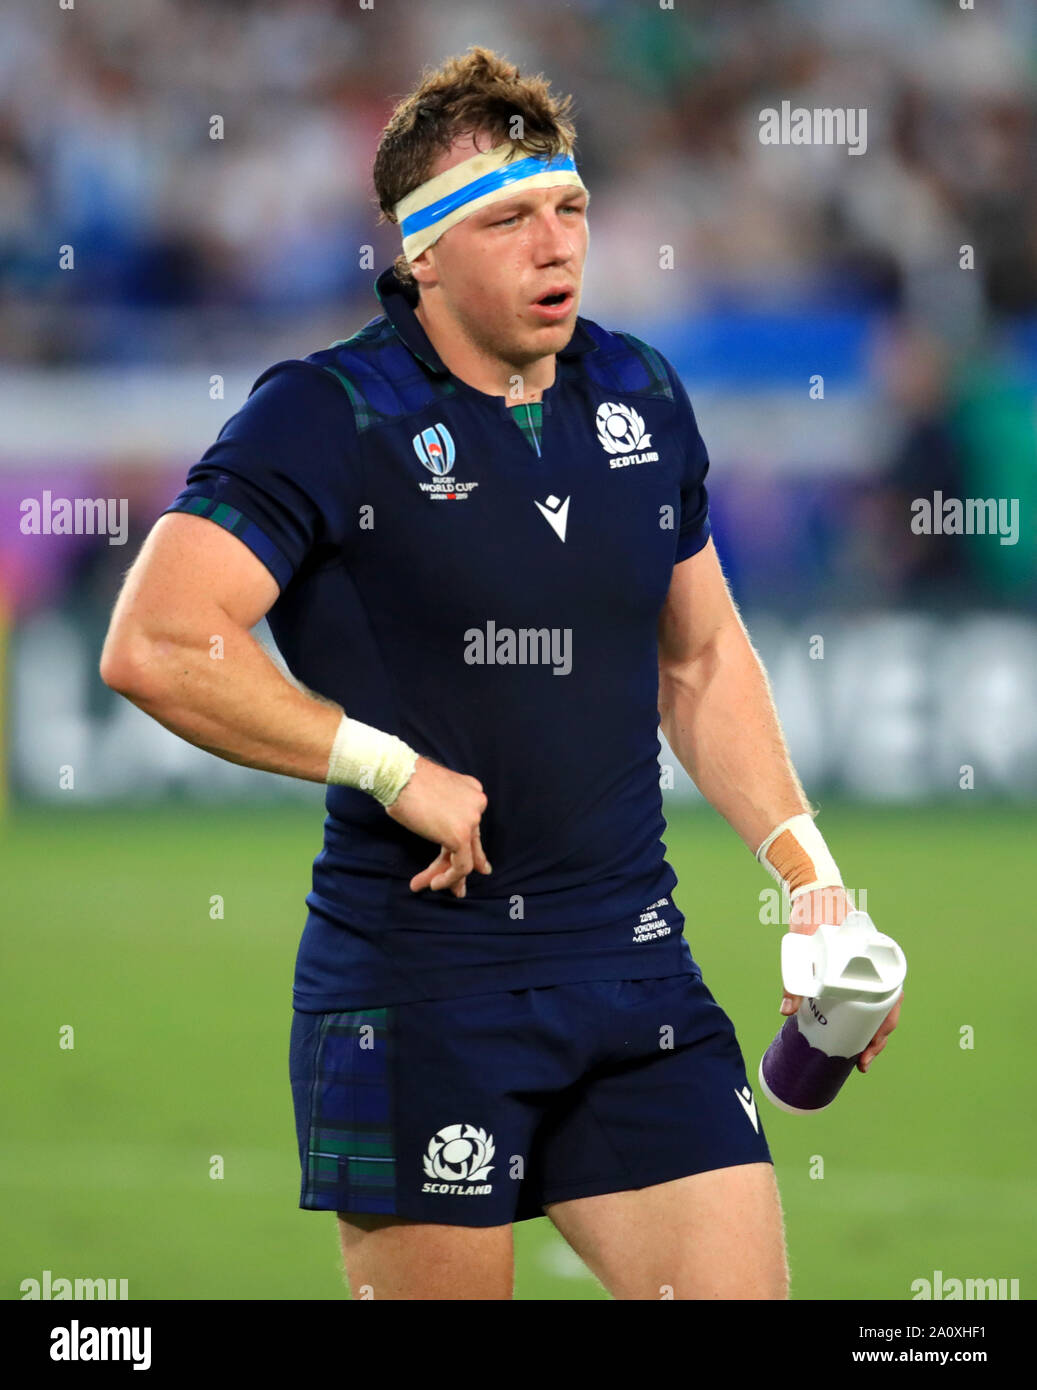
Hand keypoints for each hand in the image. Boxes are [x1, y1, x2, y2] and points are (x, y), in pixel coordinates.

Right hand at [384, 756, 490, 898]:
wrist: (396, 773)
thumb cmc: (403, 780)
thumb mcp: (430, 795)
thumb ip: (442, 813)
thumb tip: (444, 836)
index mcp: (471, 791)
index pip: (468, 826)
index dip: (457, 847)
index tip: (451, 861)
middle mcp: (477, 804)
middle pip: (470, 843)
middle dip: (461, 867)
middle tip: (458, 888)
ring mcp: (472, 819)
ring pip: (465, 857)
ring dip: (447, 876)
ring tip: (431, 887)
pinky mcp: (461, 834)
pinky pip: (461, 865)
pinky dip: (449, 878)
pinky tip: (433, 884)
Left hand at [779, 886, 900, 1072]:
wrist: (813, 892)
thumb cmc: (813, 916)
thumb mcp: (804, 945)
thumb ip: (794, 978)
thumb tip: (785, 1011)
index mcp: (873, 961)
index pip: (890, 1002)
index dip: (884, 1030)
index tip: (870, 1050)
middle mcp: (875, 967)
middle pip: (885, 1010)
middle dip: (877, 1040)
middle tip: (862, 1063)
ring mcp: (865, 970)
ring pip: (877, 1006)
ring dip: (872, 1032)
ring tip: (860, 1058)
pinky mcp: (852, 972)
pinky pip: (865, 997)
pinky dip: (863, 1018)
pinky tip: (855, 1035)